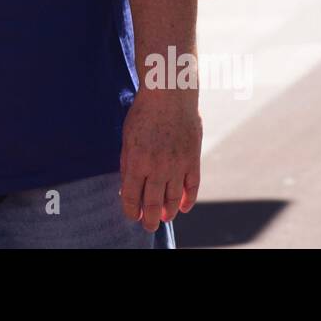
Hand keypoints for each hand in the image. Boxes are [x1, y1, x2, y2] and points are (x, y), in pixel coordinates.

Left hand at [119, 89, 201, 231]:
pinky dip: (188, 200)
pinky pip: (192, 187)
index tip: (131, 216)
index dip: (131, 211)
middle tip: (148, 226)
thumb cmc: (143, 113)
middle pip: (152, 204)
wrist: (170, 94)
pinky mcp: (193, 160)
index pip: (131, 197)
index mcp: (136, 162)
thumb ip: (128, 162)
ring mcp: (177, 165)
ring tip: (164, 218)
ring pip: (173, 199)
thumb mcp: (127, 137)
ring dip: (168, 212)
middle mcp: (157, 167)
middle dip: (149, 219)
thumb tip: (127, 186)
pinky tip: (183, 207)